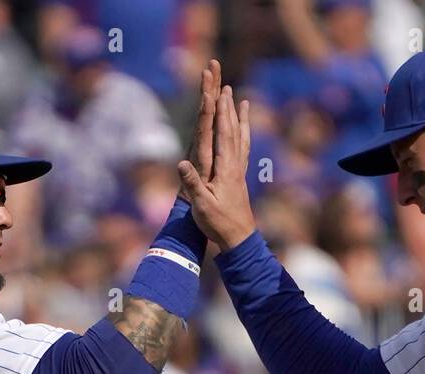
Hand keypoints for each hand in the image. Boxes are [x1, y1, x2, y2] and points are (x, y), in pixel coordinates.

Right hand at [178, 78, 255, 250]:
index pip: (222, 133)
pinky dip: (243, 134)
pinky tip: (243, 131)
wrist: (239, 240)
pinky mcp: (240, 177)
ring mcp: (239, 170)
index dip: (219, 111)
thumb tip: (181, 162)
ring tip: (240, 98)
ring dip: (238, 116)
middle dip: (227, 105)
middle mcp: (235, 165)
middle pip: (232, 128)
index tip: (218, 90)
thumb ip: (192, 184)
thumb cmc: (219, 224)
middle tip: (224, 82)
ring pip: (240, 136)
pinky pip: (243, 148)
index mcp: (225, 168)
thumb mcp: (202, 206)